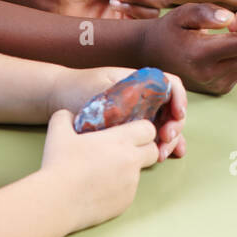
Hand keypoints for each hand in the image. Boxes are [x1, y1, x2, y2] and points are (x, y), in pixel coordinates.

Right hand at [40, 111, 158, 231]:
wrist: (57, 202)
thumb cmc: (59, 165)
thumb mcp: (58, 132)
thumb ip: (66, 117)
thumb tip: (70, 116)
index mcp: (120, 141)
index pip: (149, 129)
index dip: (142, 130)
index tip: (129, 133)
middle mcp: (131, 162)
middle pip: (153, 151)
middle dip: (143, 150)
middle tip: (122, 151)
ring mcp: (131, 184)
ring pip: (138, 173)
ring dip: (127, 171)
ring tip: (101, 173)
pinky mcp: (125, 203)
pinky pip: (128, 192)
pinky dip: (118, 189)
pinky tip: (97, 189)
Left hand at [49, 65, 186, 161]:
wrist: (57, 97)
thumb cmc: (76, 89)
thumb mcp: (97, 91)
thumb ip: (118, 100)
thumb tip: (138, 118)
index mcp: (138, 81)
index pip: (169, 83)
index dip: (179, 98)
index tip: (177, 114)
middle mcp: (142, 96)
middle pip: (171, 108)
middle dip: (174, 125)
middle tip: (165, 139)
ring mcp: (138, 112)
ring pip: (164, 124)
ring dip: (170, 139)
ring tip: (162, 153)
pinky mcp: (130, 128)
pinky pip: (151, 135)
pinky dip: (162, 145)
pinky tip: (164, 155)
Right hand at [140, 3, 236, 94]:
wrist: (152, 55)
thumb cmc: (169, 30)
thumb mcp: (182, 13)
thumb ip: (206, 12)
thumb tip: (230, 18)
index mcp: (200, 56)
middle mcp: (211, 75)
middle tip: (236, 21)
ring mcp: (218, 85)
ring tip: (230, 31)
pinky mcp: (222, 88)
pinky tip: (226, 44)